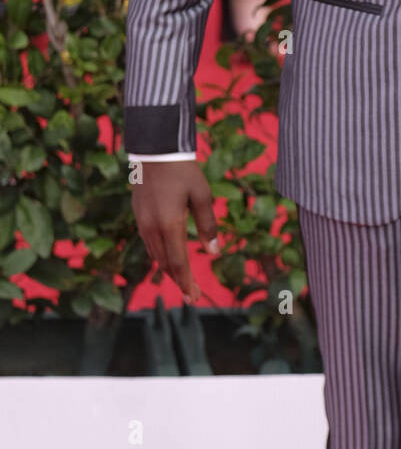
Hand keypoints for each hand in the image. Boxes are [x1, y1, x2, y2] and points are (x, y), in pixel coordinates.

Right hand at [132, 161, 219, 303]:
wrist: (155, 150)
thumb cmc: (183, 171)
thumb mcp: (201, 196)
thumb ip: (208, 225)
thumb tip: (214, 251)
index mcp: (169, 224)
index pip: (178, 262)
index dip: (186, 282)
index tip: (193, 298)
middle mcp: (152, 228)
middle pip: (165, 263)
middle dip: (179, 280)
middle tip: (192, 295)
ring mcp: (142, 222)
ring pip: (155, 255)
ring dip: (169, 269)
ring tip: (182, 280)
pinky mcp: (139, 215)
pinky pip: (149, 243)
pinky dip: (160, 255)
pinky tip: (168, 257)